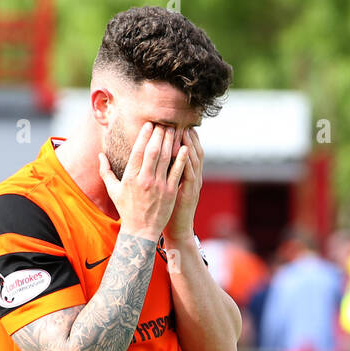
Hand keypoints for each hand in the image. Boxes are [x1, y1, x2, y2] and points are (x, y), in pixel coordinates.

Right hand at [98, 122, 188, 240]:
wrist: (141, 231)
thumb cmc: (127, 210)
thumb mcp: (113, 190)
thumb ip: (106, 171)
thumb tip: (100, 155)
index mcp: (130, 178)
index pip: (138, 151)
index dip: (144, 136)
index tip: (149, 124)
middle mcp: (144, 180)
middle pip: (153, 151)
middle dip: (159, 134)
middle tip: (164, 123)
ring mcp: (159, 185)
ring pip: (166, 158)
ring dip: (170, 141)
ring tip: (173, 130)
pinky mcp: (170, 191)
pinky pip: (177, 171)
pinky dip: (181, 158)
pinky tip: (184, 147)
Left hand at [165, 127, 202, 241]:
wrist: (178, 229)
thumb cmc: (169, 210)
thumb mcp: (169, 188)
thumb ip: (165, 172)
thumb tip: (155, 159)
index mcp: (186, 174)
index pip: (186, 150)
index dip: (182, 136)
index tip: (174, 123)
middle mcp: (193, 176)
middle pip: (192, 150)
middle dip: (186, 135)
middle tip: (179, 121)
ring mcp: (193, 184)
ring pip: (194, 159)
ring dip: (188, 144)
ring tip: (182, 129)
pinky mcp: (190, 192)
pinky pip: (191, 173)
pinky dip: (187, 161)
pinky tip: (184, 150)